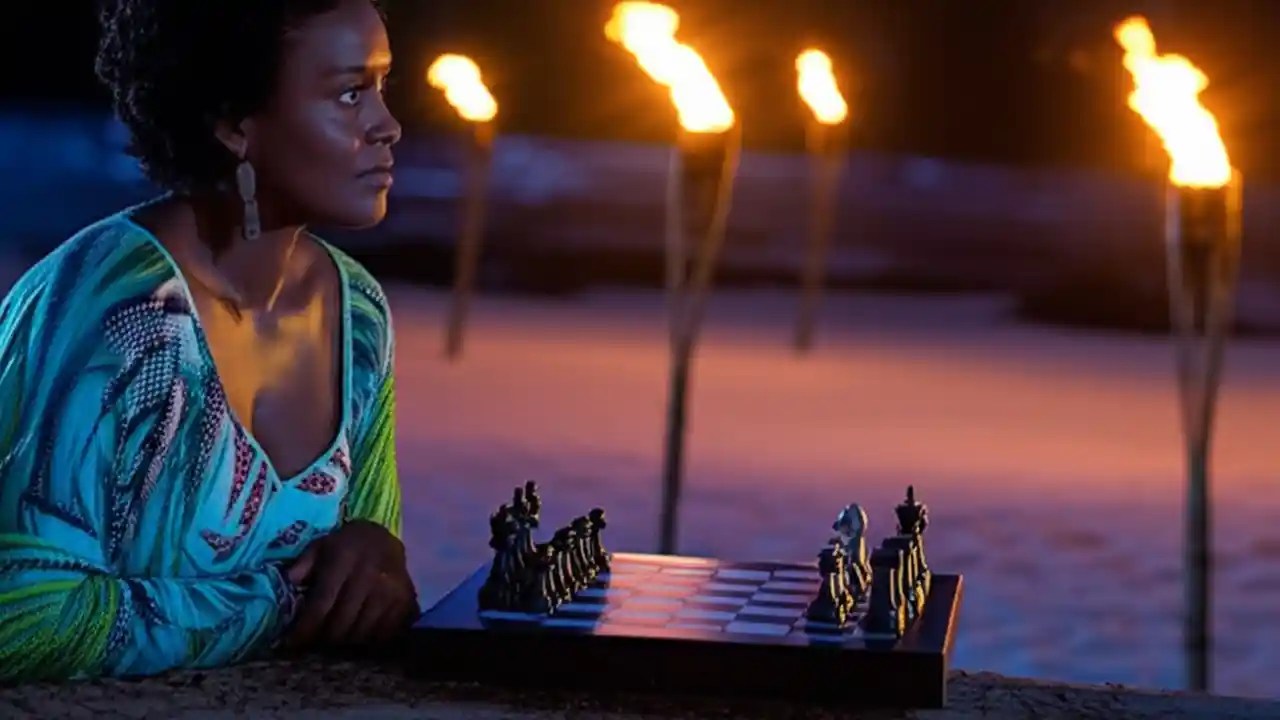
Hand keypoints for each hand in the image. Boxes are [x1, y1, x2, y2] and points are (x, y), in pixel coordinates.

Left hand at [283, 520, 417, 650]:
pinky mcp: (405, 600)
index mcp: (343, 560)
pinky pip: (384, 634)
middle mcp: (369, 576)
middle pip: (340, 624)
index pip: (321, 605)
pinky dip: (368, 641)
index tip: (292, 644)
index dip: (305, 629)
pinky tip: (358, 636)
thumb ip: (301, 568)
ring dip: (344, 643)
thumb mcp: (319, 548)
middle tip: (314, 644)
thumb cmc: (344, 546)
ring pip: (361, 633)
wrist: (383, 538)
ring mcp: (390, 590)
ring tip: (335, 641)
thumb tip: (286, 589)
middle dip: (323, 639)